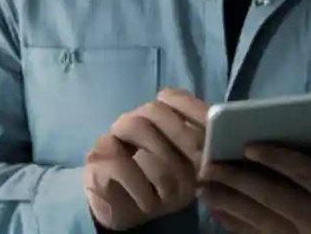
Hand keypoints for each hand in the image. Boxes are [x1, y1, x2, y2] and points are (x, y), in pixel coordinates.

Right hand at [83, 88, 210, 230]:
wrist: (122, 211)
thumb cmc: (159, 189)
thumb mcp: (186, 175)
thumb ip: (199, 156)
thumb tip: (216, 150)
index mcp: (156, 119)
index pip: (173, 97)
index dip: (194, 109)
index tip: (213, 128)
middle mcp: (132, 122)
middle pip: (154, 109)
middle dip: (181, 133)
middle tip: (199, 161)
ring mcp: (110, 139)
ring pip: (136, 127)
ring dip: (162, 165)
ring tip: (173, 195)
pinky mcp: (95, 164)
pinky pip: (121, 165)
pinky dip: (141, 187)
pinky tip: (150, 204)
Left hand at [198, 122, 310, 233]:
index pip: (302, 173)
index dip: (274, 158)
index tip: (248, 145)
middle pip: (271, 198)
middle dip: (236, 181)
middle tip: (208, 166)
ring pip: (261, 222)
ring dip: (229, 204)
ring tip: (204, 189)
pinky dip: (239, 228)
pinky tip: (220, 216)